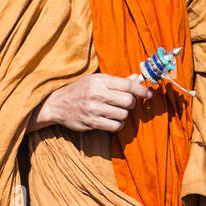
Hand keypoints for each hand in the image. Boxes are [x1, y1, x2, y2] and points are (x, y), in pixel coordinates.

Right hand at [29, 73, 152, 133]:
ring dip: (123, 115)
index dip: (142, 90)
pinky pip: (114, 126)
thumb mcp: (95, 80)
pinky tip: (113, 121)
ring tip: (116, 112)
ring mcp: (93, 109)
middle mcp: (97, 93)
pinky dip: (117, 125)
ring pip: (122, 114)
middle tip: (127, 104)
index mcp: (99, 80)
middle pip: (128, 101)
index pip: (127, 85)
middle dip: (131, 103)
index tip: (149, 94)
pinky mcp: (91, 122)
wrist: (56, 104)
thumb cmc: (79, 90)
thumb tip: (136, 78)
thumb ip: (116, 81)